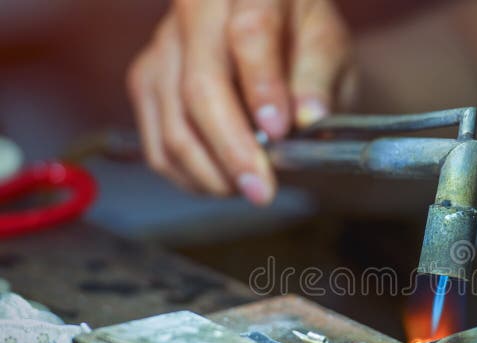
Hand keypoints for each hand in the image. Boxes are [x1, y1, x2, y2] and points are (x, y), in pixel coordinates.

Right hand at [127, 0, 353, 203]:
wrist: (274, 31)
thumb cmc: (303, 39)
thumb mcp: (329, 48)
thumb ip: (320, 78)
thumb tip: (308, 116)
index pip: (250, 33)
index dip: (262, 85)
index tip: (279, 132)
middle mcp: (196, 10)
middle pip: (201, 87)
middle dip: (232, 150)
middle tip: (262, 190)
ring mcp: (164, 47)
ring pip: (174, 123)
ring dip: (213, 171)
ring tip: (251, 187)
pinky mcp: (147, 80)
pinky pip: (157, 143)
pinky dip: (190, 175)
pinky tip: (222, 182)